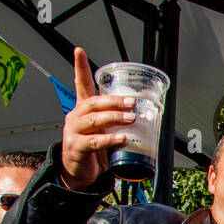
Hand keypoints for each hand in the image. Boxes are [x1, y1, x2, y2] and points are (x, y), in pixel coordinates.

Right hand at [61, 47, 135, 190]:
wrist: (78, 173)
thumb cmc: (93, 150)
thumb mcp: (104, 132)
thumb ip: (119, 124)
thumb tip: (149, 120)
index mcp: (82, 110)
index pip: (80, 85)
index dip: (79, 67)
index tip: (79, 51)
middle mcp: (76, 117)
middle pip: (93, 102)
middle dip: (114, 100)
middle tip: (132, 102)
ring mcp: (74, 132)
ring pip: (94, 119)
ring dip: (115, 117)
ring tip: (131, 118)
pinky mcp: (76, 147)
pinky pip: (94, 141)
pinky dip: (109, 139)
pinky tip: (122, 138)